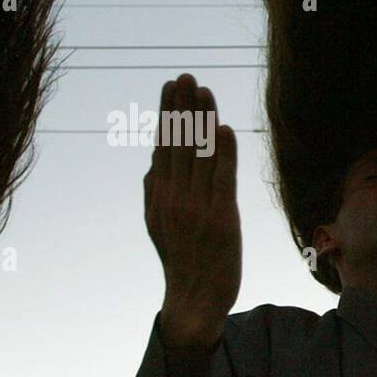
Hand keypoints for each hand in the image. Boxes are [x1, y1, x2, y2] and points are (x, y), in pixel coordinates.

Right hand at [144, 74, 240, 349]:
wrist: (194, 300)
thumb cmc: (180, 261)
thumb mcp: (157, 225)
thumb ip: (154, 192)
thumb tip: (152, 163)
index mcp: (158, 198)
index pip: (163, 146)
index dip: (167, 114)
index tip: (170, 86)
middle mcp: (173, 199)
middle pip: (178, 144)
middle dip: (182, 107)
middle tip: (186, 76)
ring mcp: (197, 209)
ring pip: (199, 156)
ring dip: (202, 120)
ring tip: (204, 91)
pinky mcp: (221, 219)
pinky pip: (222, 179)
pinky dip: (223, 152)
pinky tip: (223, 128)